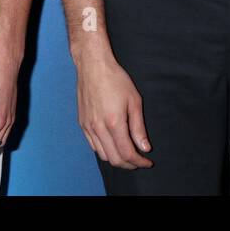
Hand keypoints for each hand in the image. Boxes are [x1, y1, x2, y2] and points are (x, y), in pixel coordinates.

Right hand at [75, 49, 150, 169]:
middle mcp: (99, 128)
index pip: (127, 153)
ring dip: (116, 159)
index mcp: (114, 122)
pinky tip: (113, 145)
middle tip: (139, 161)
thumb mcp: (134, 101)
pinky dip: (104, 151)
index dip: (139, 162)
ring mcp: (88, 127)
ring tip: (127, 154)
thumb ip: (138, 127)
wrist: (93, 66)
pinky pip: (93, 146)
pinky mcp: (82, 123)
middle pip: (114, 159)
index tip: (147, 162)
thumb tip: (145, 147)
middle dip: (129, 164)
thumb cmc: (116, 79)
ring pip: (102, 155)